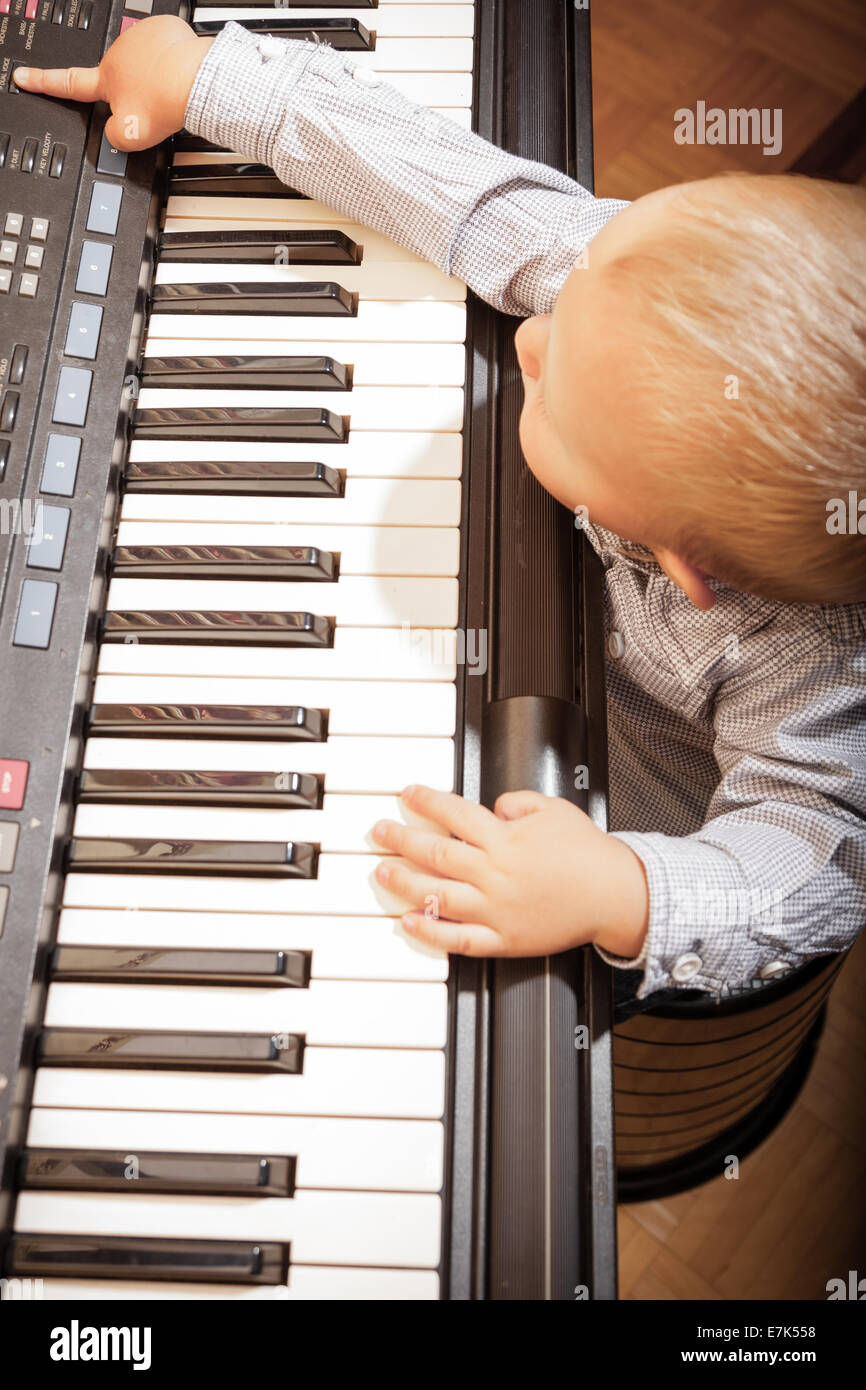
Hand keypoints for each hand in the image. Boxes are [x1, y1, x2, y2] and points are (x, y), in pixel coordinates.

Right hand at [12, 15, 213, 150]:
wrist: (193, 83)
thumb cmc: (163, 104)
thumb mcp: (130, 137)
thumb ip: (115, 136)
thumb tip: (116, 132)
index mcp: (105, 79)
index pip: (67, 84)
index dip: (42, 82)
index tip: (23, 76)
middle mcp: (118, 54)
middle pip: (122, 78)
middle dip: (135, 91)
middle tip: (153, 107)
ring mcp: (140, 39)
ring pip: (146, 64)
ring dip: (156, 78)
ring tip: (170, 93)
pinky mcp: (164, 30)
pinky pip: (166, 50)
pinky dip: (173, 64)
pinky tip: (180, 76)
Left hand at [371, 785, 648, 957]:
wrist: (615, 894)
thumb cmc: (588, 854)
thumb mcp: (554, 809)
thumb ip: (518, 802)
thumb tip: (493, 806)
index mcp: (506, 839)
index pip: (455, 814)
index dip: (426, 802)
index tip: (407, 795)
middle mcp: (496, 873)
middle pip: (436, 853)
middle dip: (401, 839)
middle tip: (379, 832)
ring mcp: (497, 908)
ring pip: (438, 894)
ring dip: (404, 881)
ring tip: (383, 871)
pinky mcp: (503, 938)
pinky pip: (459, 938)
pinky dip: (430, 932)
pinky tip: (408, 922)